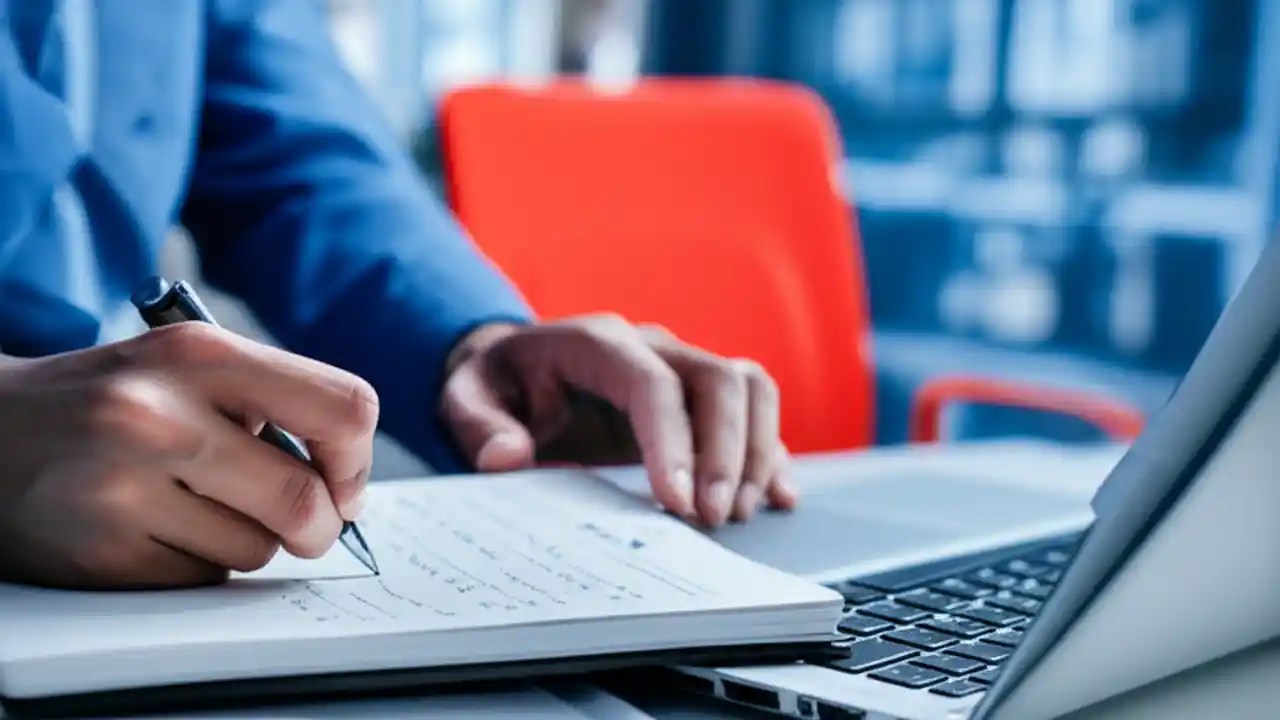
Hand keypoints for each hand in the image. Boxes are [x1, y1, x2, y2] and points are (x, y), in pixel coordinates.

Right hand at [0, 324, 377, 588]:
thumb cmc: (111, 398)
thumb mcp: (187, 365)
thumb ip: (273, 403)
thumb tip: (349, 483)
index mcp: (201, 354)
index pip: (343, 408)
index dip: (358, 461)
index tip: (344, 484)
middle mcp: (159, 415)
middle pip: (305, 500)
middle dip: (320, 525)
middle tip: (308, 526)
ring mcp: (123, 488)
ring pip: (256, 550)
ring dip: (248, 541)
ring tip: (197, 505)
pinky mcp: (100, 553)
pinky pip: (203, 580)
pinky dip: (199, 564)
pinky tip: (156, 528)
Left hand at [441, 316, 796, 526]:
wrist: (518, 366)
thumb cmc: (497, 385)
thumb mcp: (465, 399)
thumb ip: (480, 425)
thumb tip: (509, 456)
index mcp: (596, 342)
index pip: (652, 383)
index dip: (672, 440)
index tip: (677, 501)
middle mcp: (651, 345)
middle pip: (719, 379)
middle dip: (728, 451)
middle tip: (715, 516)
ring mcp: (682, 366)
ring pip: (750, 386)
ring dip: (757, 450)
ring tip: (739, 512)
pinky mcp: (699, 397)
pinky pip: (755, 409)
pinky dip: (770, 451)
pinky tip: (775, 496)